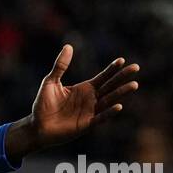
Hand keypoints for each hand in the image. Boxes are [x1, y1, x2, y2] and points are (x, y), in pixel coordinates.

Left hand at [7, 45, 139, 159]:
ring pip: (109, 100)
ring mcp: (90, 112)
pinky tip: (118, 106)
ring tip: (134, 84)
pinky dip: (109, 113)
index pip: (103, 77)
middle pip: (110, 86)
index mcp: (85, 89)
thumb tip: (68, 46)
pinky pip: (100, 118)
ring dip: (121, 93)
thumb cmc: (43, 105)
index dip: (112, 69)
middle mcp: (90, 99)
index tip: (122, 60)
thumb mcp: (50, 82)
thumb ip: (60, 66)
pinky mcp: (85, 125)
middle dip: (122, 77)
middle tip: (136, 67)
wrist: (36, 126)